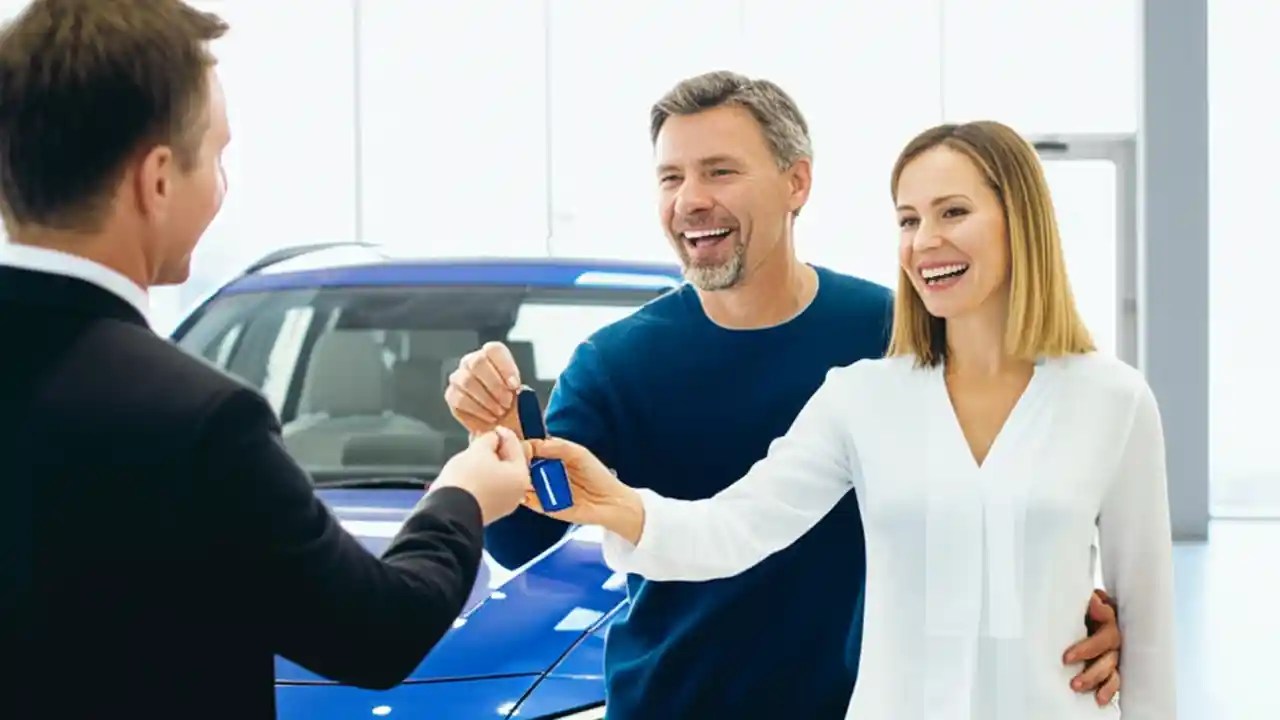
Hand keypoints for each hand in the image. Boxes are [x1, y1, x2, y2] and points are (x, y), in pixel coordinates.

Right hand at [431, 427, 530, 524]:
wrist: (448, 512)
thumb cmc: (467, 479)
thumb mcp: (479, 450)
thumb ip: (488, 439)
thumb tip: (492, 439)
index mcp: (521, 476)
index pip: (515, 446)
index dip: (502, 433)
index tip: (493, 428)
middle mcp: (516, 492)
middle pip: (507, 463)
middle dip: (494, 449)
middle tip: (481, 438)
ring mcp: (502, 504)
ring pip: (497, 475)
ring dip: (486, 462)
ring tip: (473, 451)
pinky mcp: (487, 511)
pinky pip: (488, 487)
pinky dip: (481, 476)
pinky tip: (469, 469)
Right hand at [444, 341, 522, 434]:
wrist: (500, 426)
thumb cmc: (513, 406)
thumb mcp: (524, 397)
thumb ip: (523, 391)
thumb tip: (521, 391)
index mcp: (492, 355)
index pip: (494, 349)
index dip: (505, 367)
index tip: (515, 385)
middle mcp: (472, 362)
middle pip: (477, 362)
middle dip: (495, 385)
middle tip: (507, 402)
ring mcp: (458, 377)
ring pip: (467, 381)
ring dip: (487, 400)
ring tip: (500, 412)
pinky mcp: (451, 395)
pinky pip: (459, 399)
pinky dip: (477, 411)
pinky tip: (489, 417)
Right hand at [520, 437, 642, 540]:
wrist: (609, 502)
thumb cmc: (597, 476)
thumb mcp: (578, 453)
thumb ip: (557, 446)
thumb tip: (533, 445)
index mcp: (552, 456)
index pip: (530, 449)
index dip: (523, 448)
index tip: (519, 450)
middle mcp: (545, 472)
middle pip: (522, 465)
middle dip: (518, 464)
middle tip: (520, 464)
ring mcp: (543, 489)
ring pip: (522, 483)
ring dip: (521, 480)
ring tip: (528, 478)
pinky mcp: (544, 506)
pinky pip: (529, 500)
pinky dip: (527, 496)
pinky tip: (533, 491)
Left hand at [1063, 589, 1121, 705]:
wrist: (1090, 613)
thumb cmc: (1083, 608)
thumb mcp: (1082, 602)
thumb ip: (1090, 602)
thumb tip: (1095, 601)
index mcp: (1108, 620)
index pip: (1104, 632)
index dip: (1088, 647)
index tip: (1066, 658)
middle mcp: (1114, 639)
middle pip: (1108, 653)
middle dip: (1089, 663)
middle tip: (1067, 665)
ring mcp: (1115, 655)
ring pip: (1111, 669)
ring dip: (1095, 679)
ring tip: (1076, 686)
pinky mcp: (1114, 668)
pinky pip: (1115, 681)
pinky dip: (1108, 690)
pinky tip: (1099, 699)